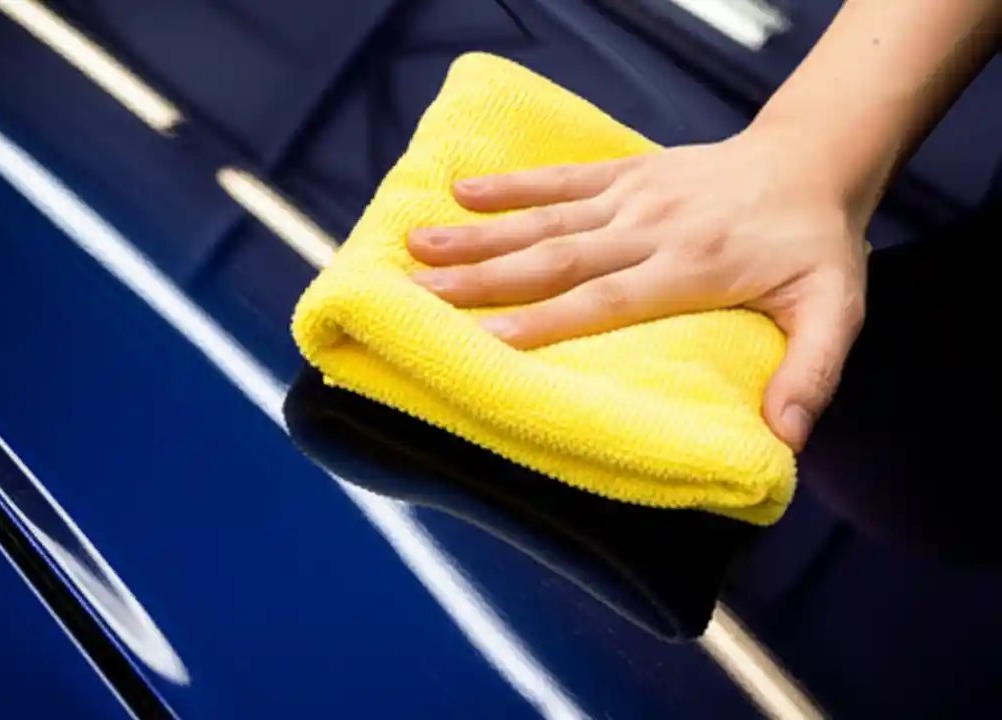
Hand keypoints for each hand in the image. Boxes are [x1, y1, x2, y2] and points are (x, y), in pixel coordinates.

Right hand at [408, 130, 869, 451]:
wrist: (816, 158)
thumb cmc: (818, 244)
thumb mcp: (836, 310)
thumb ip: (812, 372)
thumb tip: (784, 440)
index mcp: (694, 268)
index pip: (606, 300)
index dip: (545, 321)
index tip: (486, 340)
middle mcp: (653, 229)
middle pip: (557, 258)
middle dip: (485, 278)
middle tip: (421, 294)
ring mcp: (635, 196)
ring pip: (548, 218)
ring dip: (480, 234)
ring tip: (417, 246)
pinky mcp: (628, 174)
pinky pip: (564, 178)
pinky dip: (512, 185)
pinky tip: (461, 192)